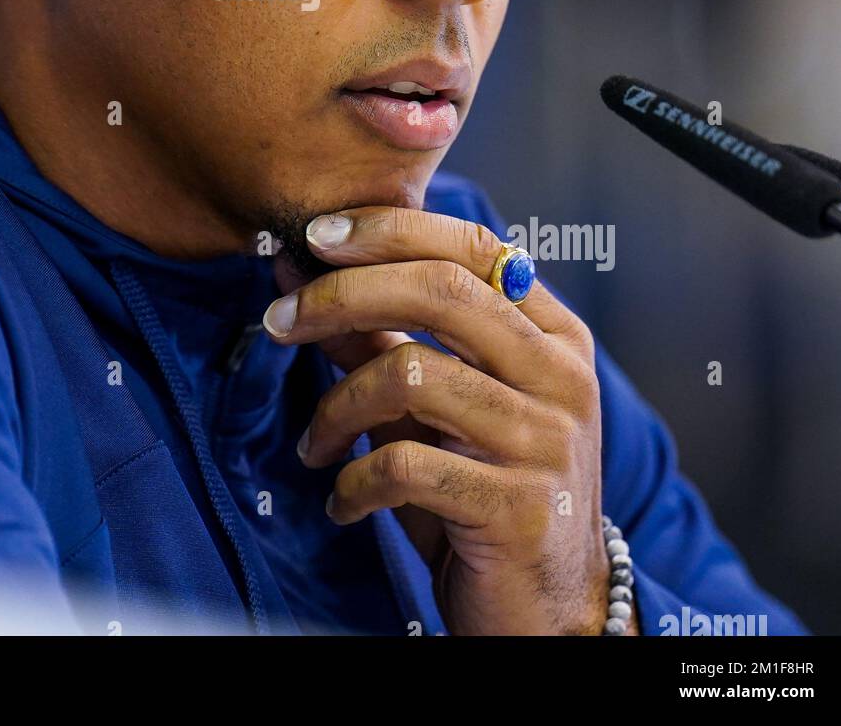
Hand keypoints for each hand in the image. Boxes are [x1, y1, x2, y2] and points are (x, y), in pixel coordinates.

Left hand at [265, 206, 636, 635]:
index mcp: (552, 333)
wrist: (550, 610)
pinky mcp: (518, 506)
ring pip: (411, 374)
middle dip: (343, 294)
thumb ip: (375, 335)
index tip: (317, 234)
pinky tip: (343, 502)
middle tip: (280, 319)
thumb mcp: (432, 407)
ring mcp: (545, 439)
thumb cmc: (483, 488)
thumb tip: (296, 269)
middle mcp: (560, 374)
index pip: (472, 246)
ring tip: (315, 442)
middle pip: (440, 291)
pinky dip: (354, 483)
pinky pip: (405, 464)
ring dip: (337, 407)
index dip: (390, 229)